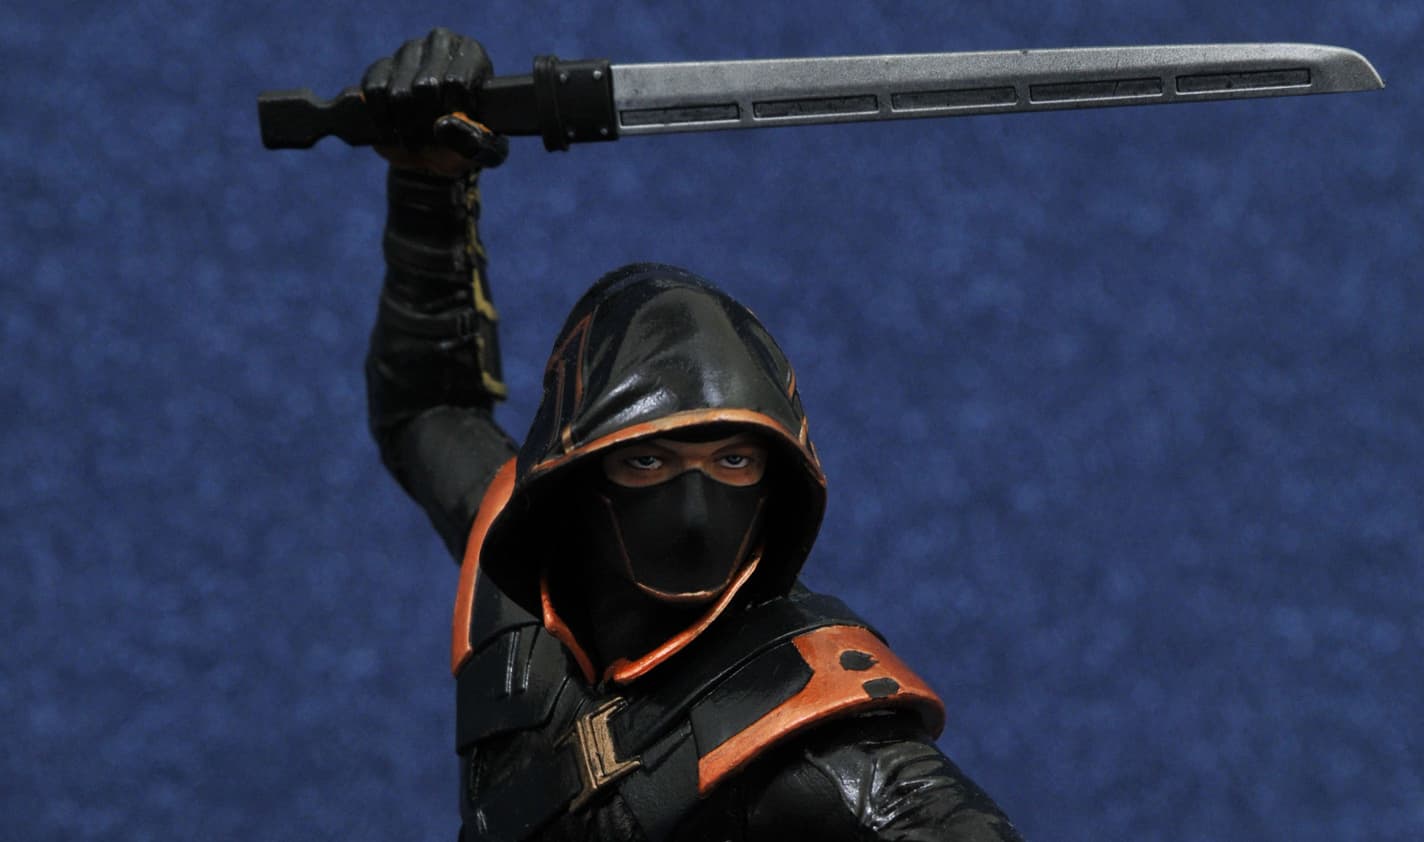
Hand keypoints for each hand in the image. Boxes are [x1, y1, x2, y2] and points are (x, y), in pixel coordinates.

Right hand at [362, 28, 508, 174]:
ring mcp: (408, 51)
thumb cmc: (465, 143)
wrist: (433, 152)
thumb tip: (443, 124)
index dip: (453, 112)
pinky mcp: (380, 66)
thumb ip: (475, 142)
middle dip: (427, 121)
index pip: (456, 82)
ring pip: (399, 93)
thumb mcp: (484, 151)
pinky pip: (374, 91)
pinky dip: (381, 118)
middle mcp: (440, 43)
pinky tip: (392, 129)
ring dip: (405, 125)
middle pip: (426, 86)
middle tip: (433, 134)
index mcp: (472, 54)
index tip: (456, 125)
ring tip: (415, 135)